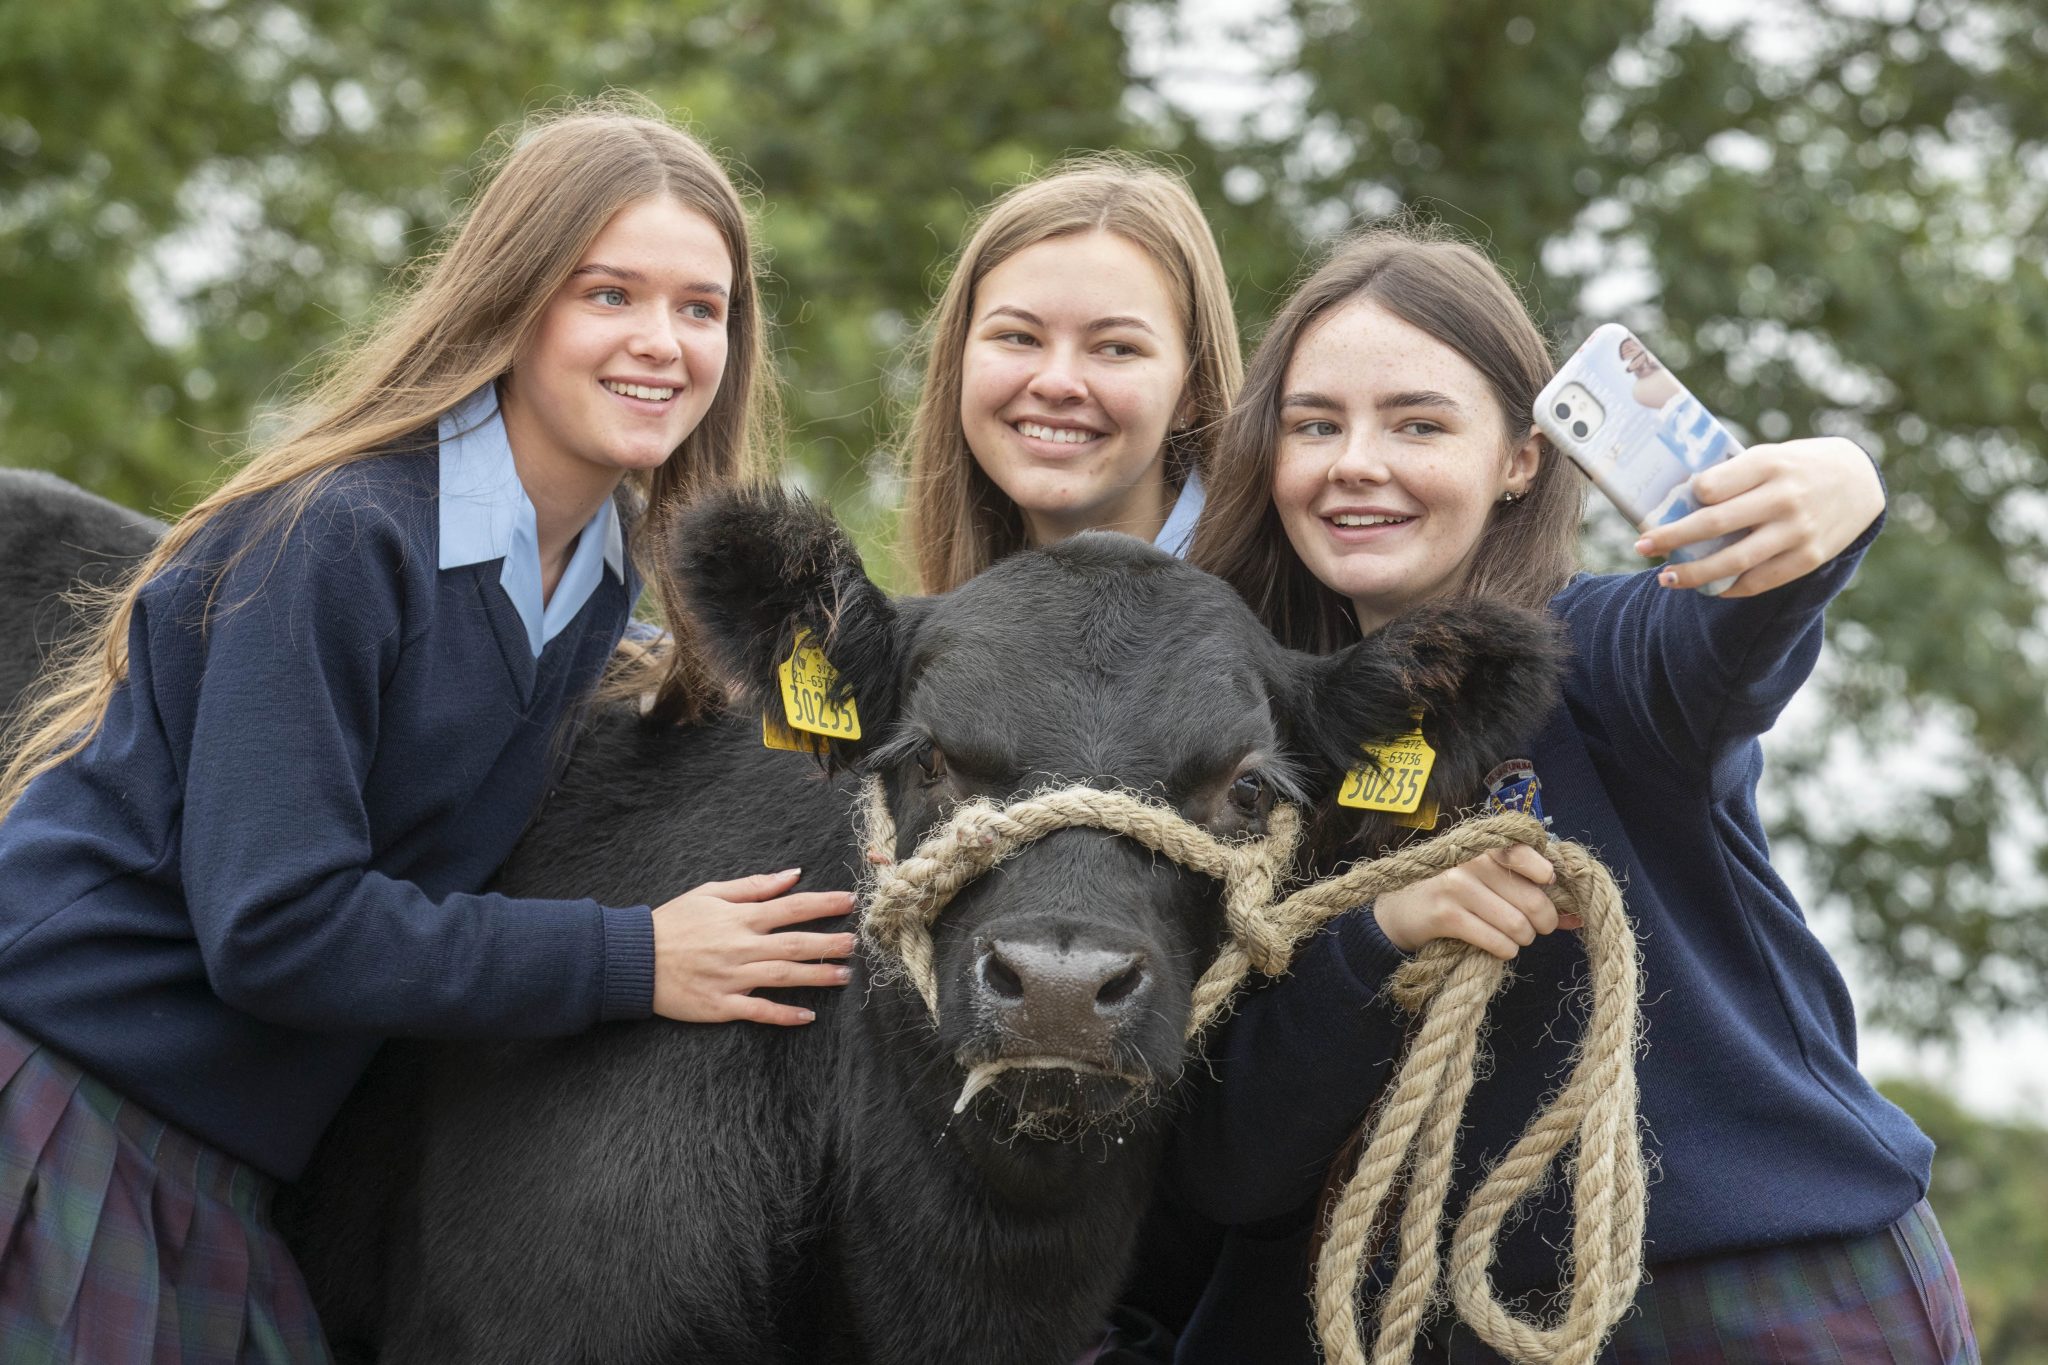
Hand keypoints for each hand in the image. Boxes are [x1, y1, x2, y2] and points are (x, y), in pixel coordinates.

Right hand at [650, 868, 857, 1024]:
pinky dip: (784, 1015)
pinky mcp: (721, 1004)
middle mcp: (741, 947)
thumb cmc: (672, 922)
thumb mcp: (710, 892)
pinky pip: (758, 1011)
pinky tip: (808, 1016)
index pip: (792, 907)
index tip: (850, 900)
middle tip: (856, 942)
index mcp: (740, 917)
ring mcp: (732, 977)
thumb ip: (754, 885)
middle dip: (829, 942)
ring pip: (784, 977)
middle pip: (795, 944)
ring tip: (845, 975)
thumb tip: (792, 874)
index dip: (824, 903)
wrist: (634, 958)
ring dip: (817, 976)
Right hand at [1371, 845, 1579, 959]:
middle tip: (1536, 928)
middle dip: (1543, 922)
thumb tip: (1576, 916)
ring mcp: (1457, 885)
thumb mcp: (1486, 881)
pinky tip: (1498, 948)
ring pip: (1517, 925)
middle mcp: (1472, 860)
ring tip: (1513, 938)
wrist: (1398, 911)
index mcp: (1484, 846)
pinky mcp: (1445, 914)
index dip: (1547, 876)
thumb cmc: (1452, 894)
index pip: (1528, 853)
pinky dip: (1504, 951)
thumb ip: (1528, 890)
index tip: (1547, 888)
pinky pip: (1496, 942)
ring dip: (1522, 940)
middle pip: (1533, 899)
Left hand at [1635, 437, 1883, 596]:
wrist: (1860, 480)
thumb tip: (1677, 500)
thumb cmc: (1796, 466)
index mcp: (1769, 464)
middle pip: (1715, 524)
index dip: (1685, 499)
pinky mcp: (1809, 557)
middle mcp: (1784, 497)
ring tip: (1665, 578)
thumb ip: (1733, 475)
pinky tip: (1708, 588)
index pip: (1713, 485)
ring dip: (1694, 574)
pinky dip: (1729, 587)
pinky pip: (1760, 580)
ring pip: (1735, 560)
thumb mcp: (1769, 455)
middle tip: (1640, 547)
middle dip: (1671, 538)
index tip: (1661, 509)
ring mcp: (1798, 530)